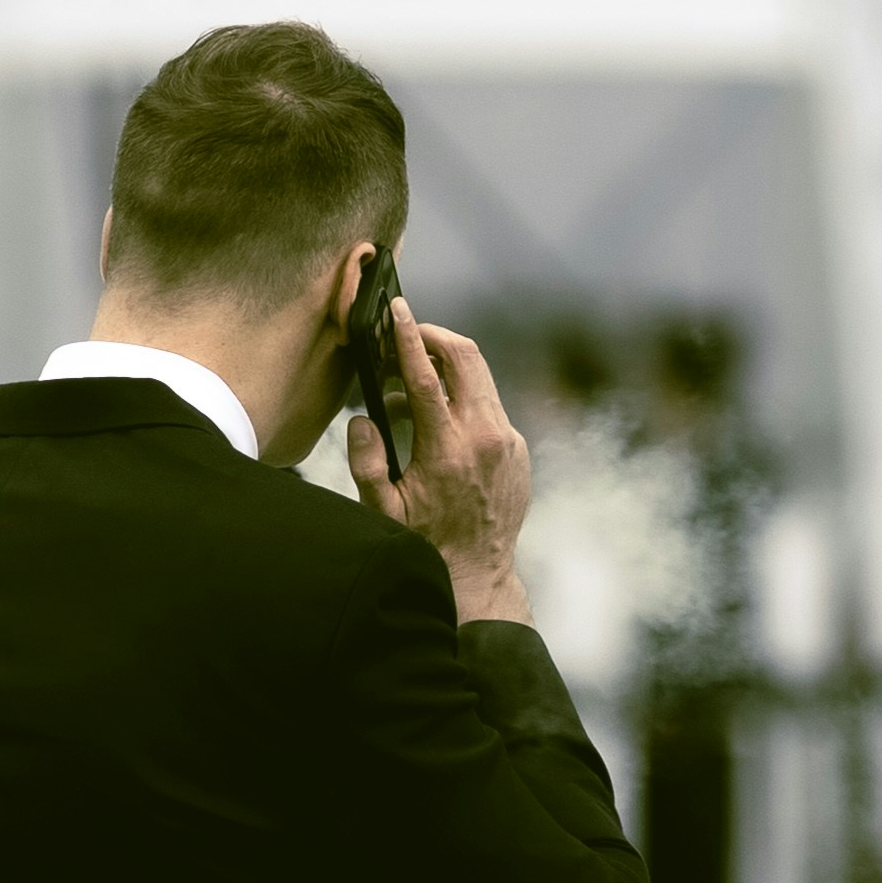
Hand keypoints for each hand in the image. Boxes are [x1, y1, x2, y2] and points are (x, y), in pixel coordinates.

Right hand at [349, 294, 535, 616]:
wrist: (478, 573)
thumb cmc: (426, 542)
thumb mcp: (383, 509)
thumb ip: (367, 461)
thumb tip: (362, 418)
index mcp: (447, 449)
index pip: (426, 377)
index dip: (408, 337)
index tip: (399, 309)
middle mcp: (485, 437)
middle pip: (465, 358)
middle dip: (435, 336)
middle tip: (408, 334)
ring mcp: (508, 441)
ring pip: (481, 377)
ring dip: (448, 366)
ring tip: (413, 381)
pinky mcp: (518, 448)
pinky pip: (490, 405)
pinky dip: (464, 397)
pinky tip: (439, 419)